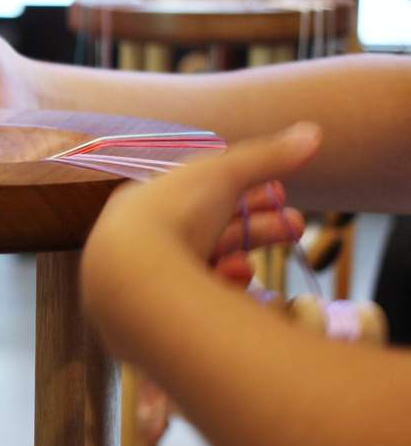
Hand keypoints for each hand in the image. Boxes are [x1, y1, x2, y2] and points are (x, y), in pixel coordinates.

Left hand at [82, 123, 320, 361]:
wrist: (132, 277)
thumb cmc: (173, 212)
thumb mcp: (224, 173)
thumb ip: (268, 157)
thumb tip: (314, 133)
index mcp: (151, 199)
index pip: (203, 194)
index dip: (246, 191)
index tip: (281, 192)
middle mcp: (147, 238)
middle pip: (211, 231)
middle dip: (258, 227)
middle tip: (296, 225)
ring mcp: (150, 277)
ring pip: (207, 265)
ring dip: (241, 258)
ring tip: (261, 260)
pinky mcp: (158, 312)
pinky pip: (198, 298)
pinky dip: (220, 287)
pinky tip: (236, 280)